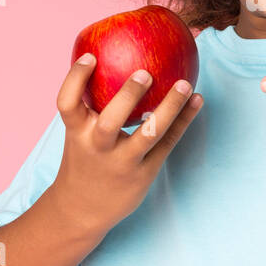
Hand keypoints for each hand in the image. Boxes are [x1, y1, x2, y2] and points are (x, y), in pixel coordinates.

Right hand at [52, 57, 203, 236]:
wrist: (81, 210)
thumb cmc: (84, 160)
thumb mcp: (77, 134)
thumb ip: (90, 106)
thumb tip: (107, 58)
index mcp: (76, 132)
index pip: (68, 103)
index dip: (76, 79)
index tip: (90, 56)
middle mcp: (97, 147)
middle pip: (111, 121)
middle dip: (127, 96)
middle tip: (145, 72)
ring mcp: (122, 162)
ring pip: (148, 133)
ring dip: (169, 107)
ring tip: (185, 84)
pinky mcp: (144, 173)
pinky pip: (168, 142)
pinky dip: (184, 119)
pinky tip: (198, 100)